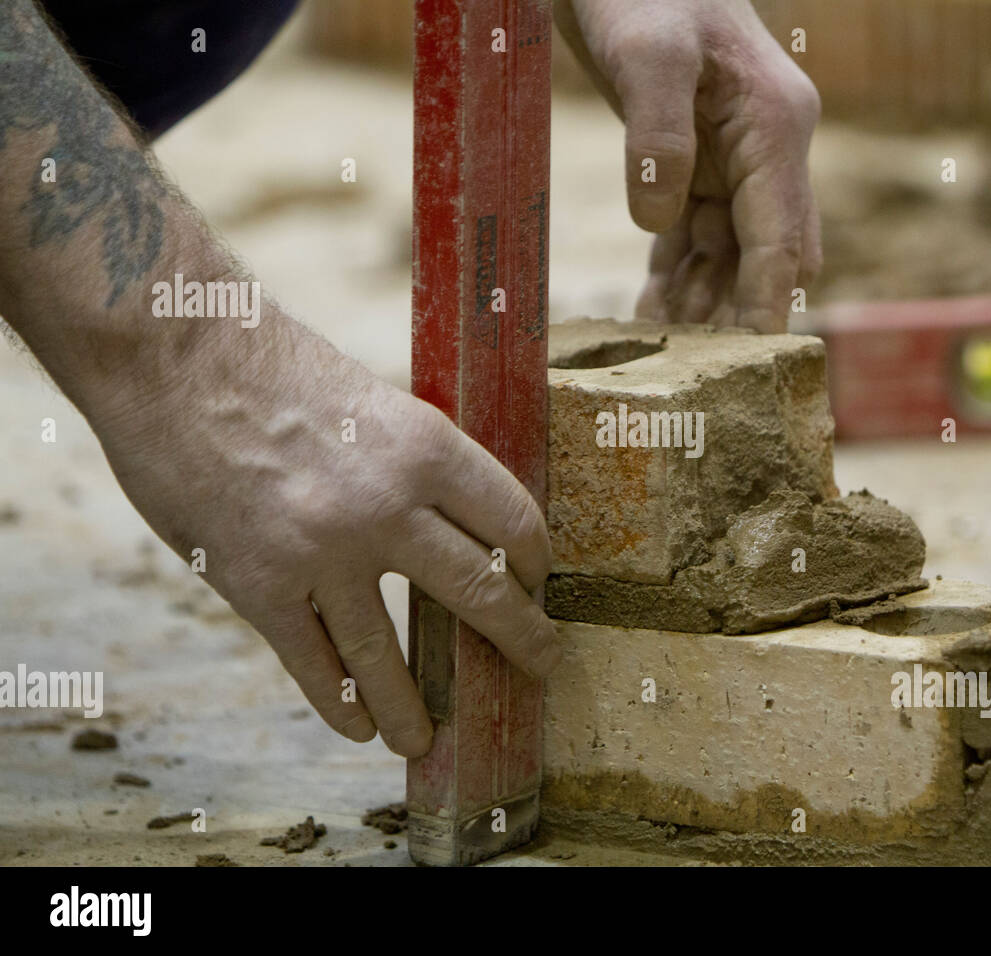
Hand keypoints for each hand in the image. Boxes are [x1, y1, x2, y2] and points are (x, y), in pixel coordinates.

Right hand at [89, 314, 558, 757]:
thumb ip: (410, 464)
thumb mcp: (373, 399)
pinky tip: (356, 727)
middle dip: (520, 637)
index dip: (533, 561)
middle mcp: (387, 505)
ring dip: (412, 705)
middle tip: (541, 662)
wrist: (171, 353)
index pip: (511, 521)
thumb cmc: (274, 365)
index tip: (534, 581)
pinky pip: (313, 663)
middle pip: (477, 591)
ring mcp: (323, 552)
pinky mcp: (259, 583)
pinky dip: (338, 703)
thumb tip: (449, 524)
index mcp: (426, 446)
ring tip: (426, 737)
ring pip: (389, 652)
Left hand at [557, 0, 821, 331]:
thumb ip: (658, 139)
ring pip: (727, 252)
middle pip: (763, 254)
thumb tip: (660, 222)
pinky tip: (650, 311)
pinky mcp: (695, 161)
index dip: (770, 301)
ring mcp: (732, 158)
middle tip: (700, 373)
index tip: (759, 360)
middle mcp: (766, 149)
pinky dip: (674, 272)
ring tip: (662, 355)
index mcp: (776, 126)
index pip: (782, 235)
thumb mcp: (648, 54)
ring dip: (700, 300)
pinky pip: (691, 233)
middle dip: (735, 312)